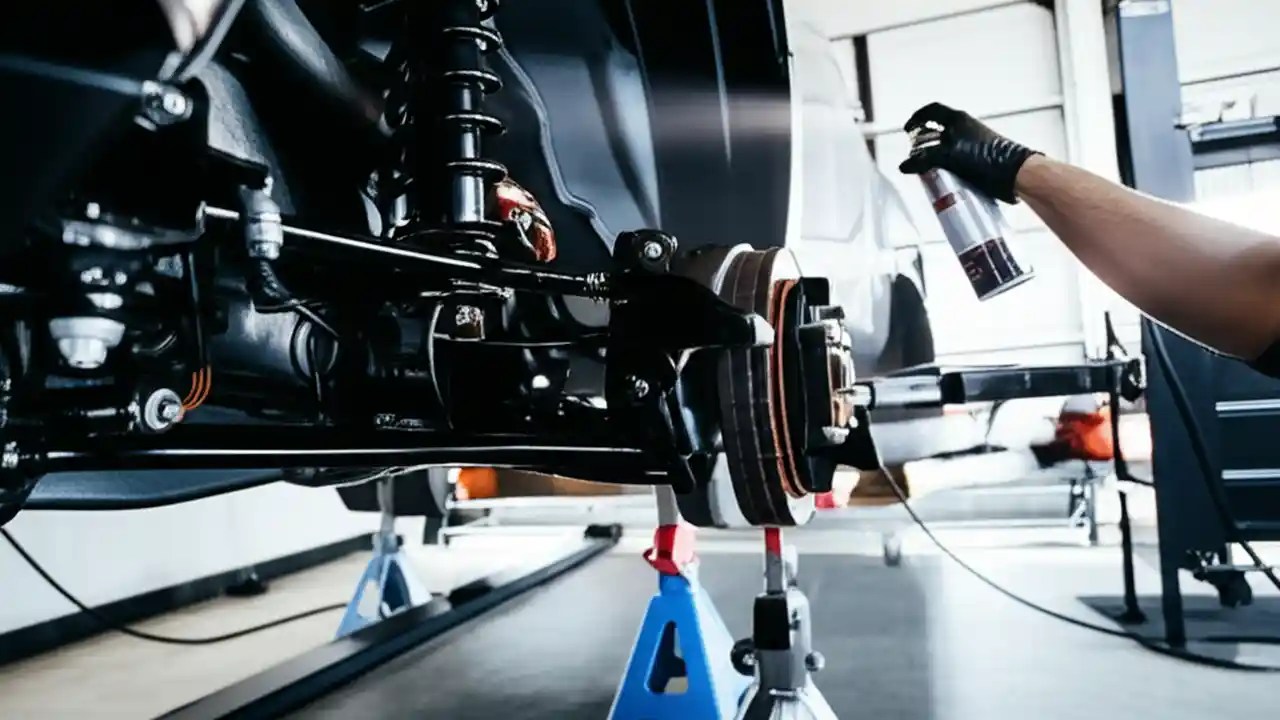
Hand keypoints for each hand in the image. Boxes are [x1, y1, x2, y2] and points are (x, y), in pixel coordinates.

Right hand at [897, 102, 1039, 202]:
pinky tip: (944, 175)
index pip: (932, 111)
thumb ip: (924, 160)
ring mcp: (974, 140)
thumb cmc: (984, 158)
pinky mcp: (980, 154)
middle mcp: (966, 126)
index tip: (908, 129)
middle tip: (915, 151)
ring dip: (935, 153)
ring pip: (948, 143)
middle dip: (924, 139)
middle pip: (939, 128)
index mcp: (958, 119)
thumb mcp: (948, 157)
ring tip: (927, 166)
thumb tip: (904, 166)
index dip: (917, 118)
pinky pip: (957, 155)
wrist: (1013, 173)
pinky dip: (947, 162)